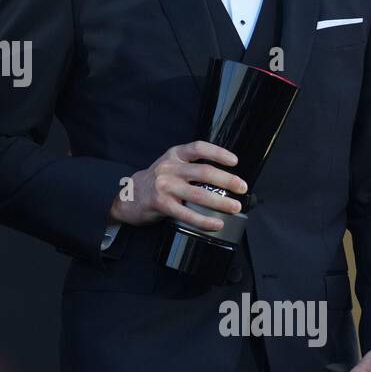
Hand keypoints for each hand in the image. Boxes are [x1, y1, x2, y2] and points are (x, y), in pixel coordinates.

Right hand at [109, 140, 246, 231]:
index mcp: (174, 155)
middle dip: (227, 180)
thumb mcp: (170, 166)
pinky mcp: (160, 204)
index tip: (234, 161)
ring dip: (220, 201)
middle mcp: (169, 168)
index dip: (218, 153)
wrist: (128, 197)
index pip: (198, 148)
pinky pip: (186, 213)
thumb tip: (222, 179)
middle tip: (242, 188)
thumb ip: (190, 167)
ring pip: (198, 193)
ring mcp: (164, 186)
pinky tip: (216, 223)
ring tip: (234, 207)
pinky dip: (204, 219)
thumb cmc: (156, 182)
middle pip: (203, 171)